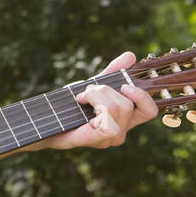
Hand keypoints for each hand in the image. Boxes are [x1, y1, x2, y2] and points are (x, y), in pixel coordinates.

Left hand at [39, 51, 158, 149]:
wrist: (45, 119)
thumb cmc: (69, 106)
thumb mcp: (93, 85)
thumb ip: (112, 73)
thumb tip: (131, 56)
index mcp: (124, 119)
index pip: (149, 111)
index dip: (143, 96)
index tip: (125, 85)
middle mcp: (121, 132)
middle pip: (127, 104)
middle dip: (104, 89)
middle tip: (87, 91)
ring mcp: (110, 139)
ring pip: (116, 108)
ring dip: (96, 95)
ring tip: (81, 97)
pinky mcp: (97, 141)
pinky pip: (108, 123)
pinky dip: (95, 105)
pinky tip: (81, 103)